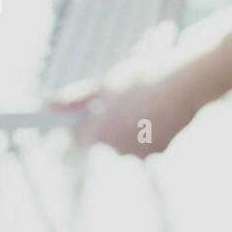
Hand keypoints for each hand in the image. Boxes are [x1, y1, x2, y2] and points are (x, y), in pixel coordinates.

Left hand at [44, 55, 200, 156]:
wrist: (185, 83)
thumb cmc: (142, 79)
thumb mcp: (105, 84)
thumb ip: (75, 98)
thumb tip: (47, 104)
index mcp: (102, 134)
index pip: (79, 139)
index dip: (83, 122)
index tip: (92, 107)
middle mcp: (119, 150)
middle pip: (104, 140)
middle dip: (109, 121)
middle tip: (121, 96)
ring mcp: (141, 152)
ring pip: (125, 140)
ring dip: (128, 125)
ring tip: (141, 100)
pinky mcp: (160, 150)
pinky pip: (145, 142)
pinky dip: (147, 129)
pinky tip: (156, 109)